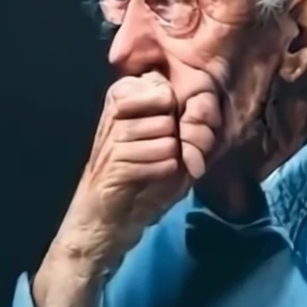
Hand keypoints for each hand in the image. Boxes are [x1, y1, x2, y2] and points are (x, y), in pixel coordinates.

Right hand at [60, 71, 221, 264]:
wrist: (108, 220)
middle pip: (167, 114)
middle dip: (175, 137)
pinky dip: (163, 173)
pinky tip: (151, 179)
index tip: (170, 126)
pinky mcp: (115, 168)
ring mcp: (111, 142)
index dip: (172, 108)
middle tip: (164, 154)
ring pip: (166, 138)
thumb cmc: (139, 180)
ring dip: (169, 158)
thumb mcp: (160, 143)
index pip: (157, 85)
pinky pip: (159, 161)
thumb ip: (175, 119)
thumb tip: (197, 105)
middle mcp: (113, 118)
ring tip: (155, 167)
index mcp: (120, 104)